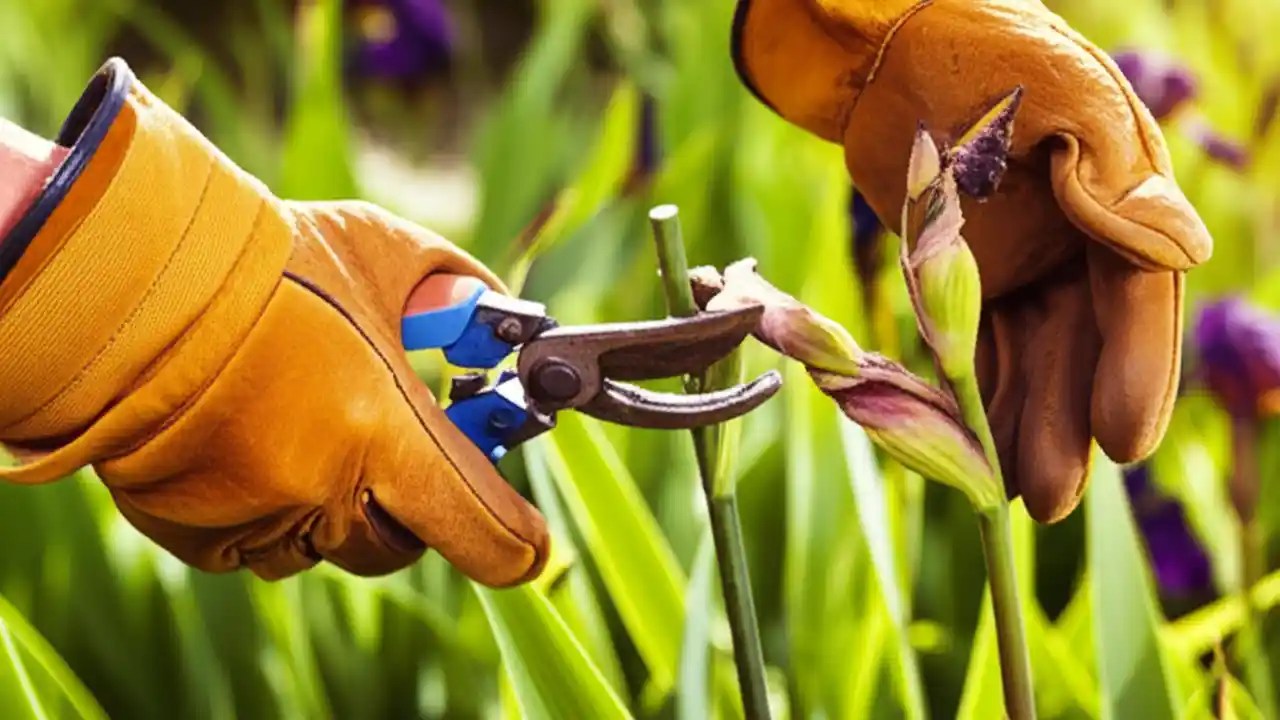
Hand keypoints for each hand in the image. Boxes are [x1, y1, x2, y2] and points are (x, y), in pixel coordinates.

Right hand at [0, 59, 547, 584]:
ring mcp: (253, 519)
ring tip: (301, 418)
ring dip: (333, 502)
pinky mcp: (196, 535)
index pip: (479, 531)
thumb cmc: (268, 257)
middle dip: (412, 509)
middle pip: (400, 547)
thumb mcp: (383, 248)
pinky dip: (268, 507)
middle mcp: (320, 490)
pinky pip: (257, 545)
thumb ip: (459, 288)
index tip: (527, 544)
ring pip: (325, 547)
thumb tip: (504, 325)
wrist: (129, 277)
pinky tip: (250, 437)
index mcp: (381, 429)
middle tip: (398, 450)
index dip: (514, 545)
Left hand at [732, 0, 1211, 519]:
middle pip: (1082, 348)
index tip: (1124, 443)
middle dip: (1068, 423)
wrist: (895, 41)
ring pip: (1033, 360)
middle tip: (1046, 500)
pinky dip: (975, 396)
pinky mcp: (966, 276)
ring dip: (1024, 425)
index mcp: (1122, 199)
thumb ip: (1115, 178)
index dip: (1134, 373)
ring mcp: (1025, 263)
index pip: (1136, 302)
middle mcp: (1081, 241)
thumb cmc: (984, 51)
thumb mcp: (1062, 99)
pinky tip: (973, 447)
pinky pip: (976, 348)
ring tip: (1013, 496)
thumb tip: (1183, 252)